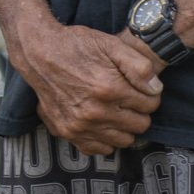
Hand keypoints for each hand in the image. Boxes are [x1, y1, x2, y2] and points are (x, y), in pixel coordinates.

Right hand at [15, 21, 162, 154]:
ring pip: (123, 140)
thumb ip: (140, 66)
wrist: (38, 52)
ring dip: (123, 126)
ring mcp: (80, 125)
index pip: (150, 105)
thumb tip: (156, 89)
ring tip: (114, 109)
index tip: (138, 88)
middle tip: (127, 98)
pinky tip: (100, 121)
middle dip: (138, 111)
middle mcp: (96, 112)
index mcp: (110, 88)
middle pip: (140, 125)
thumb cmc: (76, 45)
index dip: (148, 95)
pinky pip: (99, 149)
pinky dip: (104, 138)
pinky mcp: (67, 132)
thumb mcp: (111, 44)